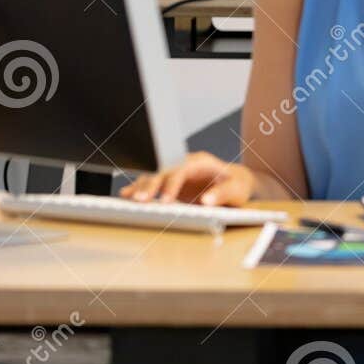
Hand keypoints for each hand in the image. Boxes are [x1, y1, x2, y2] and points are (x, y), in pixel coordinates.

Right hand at [121, 151, 256, 206]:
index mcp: (200, 162)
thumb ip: (223, 194)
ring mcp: (175, 173)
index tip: (166, 201)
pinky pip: (151, 183)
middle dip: (150, 186)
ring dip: (141, 187)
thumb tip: (206, 201)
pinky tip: (126, 195)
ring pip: (153, 176)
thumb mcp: (236, 189)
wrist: (236, 182)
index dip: (172, 185)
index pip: (181, 171)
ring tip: (129, 199)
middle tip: (140, 201)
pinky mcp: (169, 183)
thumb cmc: (237, 185)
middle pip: (162, 172)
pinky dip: (139, 189)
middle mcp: (184, 164)